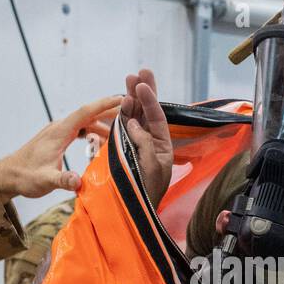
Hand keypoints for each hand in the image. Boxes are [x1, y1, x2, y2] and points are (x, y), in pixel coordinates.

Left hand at [0, 95, 120, 200]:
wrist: (7, 175)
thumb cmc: (25, 177)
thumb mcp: (45, 180)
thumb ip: (62, 180)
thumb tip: (79, 181)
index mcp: (59, 132)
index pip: (85, 112)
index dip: (104, 104)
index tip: (122, 99)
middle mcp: (59, 127)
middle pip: (89, 114)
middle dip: (110, 112)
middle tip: (131, 112)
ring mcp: (57, 131)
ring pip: (85, 122)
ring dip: (103, 125)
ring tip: (121, 132)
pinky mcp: (56, 138)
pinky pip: (79, 129)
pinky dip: (92, 132)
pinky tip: (101, 141)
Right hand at [121, 69, 173, 205]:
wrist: (133, 212)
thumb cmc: (146, 192)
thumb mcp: (150, 167)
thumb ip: (143, 143)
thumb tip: (132, 122)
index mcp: (161, 147)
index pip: (157, 118)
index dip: (150, 99)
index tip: (143, 83)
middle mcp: (149, 144)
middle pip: (146, 113)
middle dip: (143, 92)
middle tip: (140, 71)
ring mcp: (135, 146)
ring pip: (133, 118)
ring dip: (131, 99)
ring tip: (129, 80)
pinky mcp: (122, 151)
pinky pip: (122, 130)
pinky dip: (122, 116)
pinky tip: (122, 102)